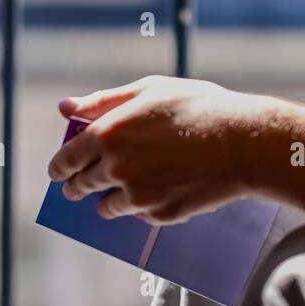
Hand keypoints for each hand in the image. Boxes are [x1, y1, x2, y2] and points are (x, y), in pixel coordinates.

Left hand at [46, 75, 290, 223]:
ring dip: (109, 198)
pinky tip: (161, 186)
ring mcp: (137, 195)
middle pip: (80, 186)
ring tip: (129, 184)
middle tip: (82, 183)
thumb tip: (65, 108)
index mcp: (107, 134)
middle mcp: (115, 168)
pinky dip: (142, 205)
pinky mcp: (159, 214)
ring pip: (106, 206)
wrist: (244, 143)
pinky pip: (138, 215)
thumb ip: (103, 100)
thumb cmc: (198, 107)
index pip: (66, 159)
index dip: (60, 166)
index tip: (60, 170)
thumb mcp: (149, 90)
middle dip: (78, 184)